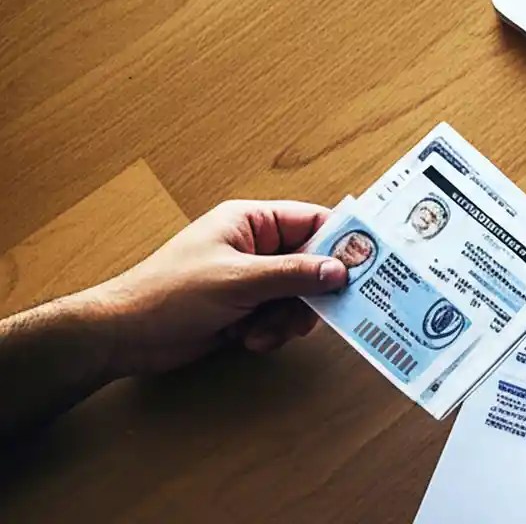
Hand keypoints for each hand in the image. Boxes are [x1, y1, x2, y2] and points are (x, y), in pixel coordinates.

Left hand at [79, 200, 347, 377]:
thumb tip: (340, 270)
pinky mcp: (245, 309)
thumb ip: (294, 274)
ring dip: (286, 319)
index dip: (340, 243)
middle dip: (309, 294)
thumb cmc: (170, 294)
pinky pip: (280, 317)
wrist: (125, 336)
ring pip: (298, 296)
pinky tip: (246, 339)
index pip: (312, 222)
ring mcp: (251, 279)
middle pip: (311, 264)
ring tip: (260, 331)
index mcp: (252, 222)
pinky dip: (271, 331)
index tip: (364, 267)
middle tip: (309, 314)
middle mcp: (256, 247)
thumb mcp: (239, 281)